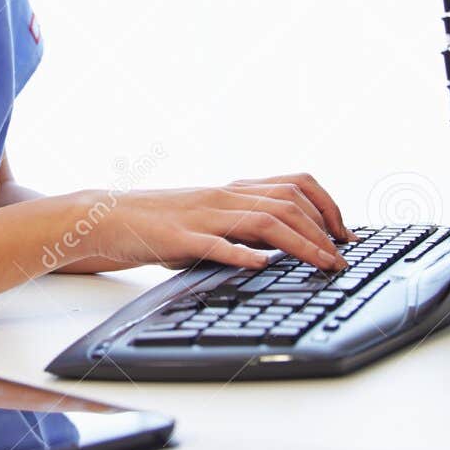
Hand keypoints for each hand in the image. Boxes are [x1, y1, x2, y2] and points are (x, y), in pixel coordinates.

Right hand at [82, 174, 352, 272]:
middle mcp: (222, 197)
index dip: (327, 206)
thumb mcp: (207, 219)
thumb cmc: (158, 224)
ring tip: (323, 264)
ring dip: (301, 244)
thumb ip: (241, 227)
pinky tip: (261, 264)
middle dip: (324, 230)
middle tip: (342, 258)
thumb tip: (283, 247)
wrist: (105, 219)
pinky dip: (241, 253)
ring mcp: (201, 216)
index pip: (294, 184)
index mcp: (231, 191)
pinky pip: (214, 243)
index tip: (345, 235)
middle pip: (287, 202)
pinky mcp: (178, 238)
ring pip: (262, 220)